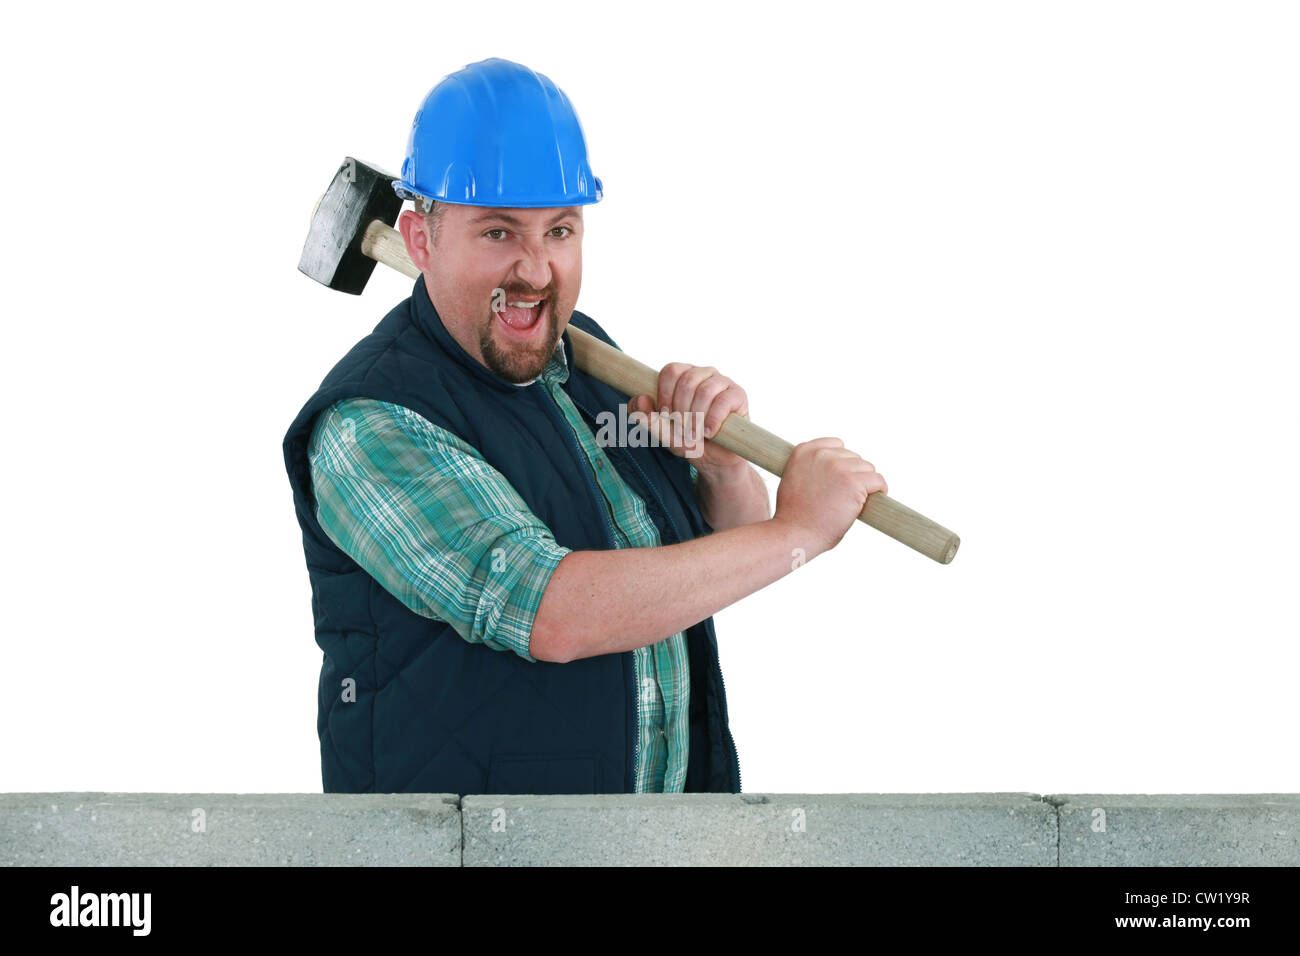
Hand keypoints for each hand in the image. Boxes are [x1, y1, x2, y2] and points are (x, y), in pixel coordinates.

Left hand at [627, 363, 749, 474]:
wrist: (715, 460)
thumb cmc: (688, 441)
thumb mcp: (663, 433)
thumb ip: (646, 418)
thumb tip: (640, 399)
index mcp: (682, 376)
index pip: (671, 370)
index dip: (665, 393)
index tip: (666, 415)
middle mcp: (702, 374)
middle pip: (687, 381)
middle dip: (681, 410)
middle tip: (682, 429)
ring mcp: (722, 382)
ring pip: (705, 390)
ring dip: (697, 417)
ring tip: (696, 433)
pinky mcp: (738, 395)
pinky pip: (724, 400)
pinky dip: (713, 419)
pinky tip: (709, 432)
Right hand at [773, 438, 886, 556]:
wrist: (795, 533)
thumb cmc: (794, 516)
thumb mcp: (794, 480)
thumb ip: (810, 467)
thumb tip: (831, 470)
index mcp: (804, 451)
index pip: (837, 445)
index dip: (842, 463)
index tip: (840, 479)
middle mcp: (821, 455)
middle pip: (854, 457)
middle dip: (853, 475)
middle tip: (844, 496)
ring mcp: (838, 467)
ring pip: (867, 469)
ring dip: (865, 484)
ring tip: (853, 501)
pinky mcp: (853, 481)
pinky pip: (878, 480)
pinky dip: (879, 489)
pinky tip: (874, 498)